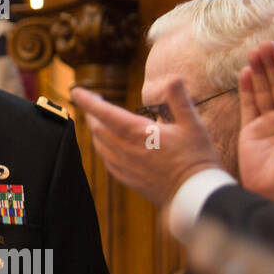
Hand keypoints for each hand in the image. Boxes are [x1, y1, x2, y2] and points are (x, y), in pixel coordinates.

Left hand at [71, 80, 220, 208]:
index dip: (88, 101)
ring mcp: (124, 166)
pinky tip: (108, 145)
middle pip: (97, 128)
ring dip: (95, 130)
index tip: (76, 91)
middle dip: (91, 112)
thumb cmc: (197, 159)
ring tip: (98, 120)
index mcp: (138, 133)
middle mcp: (126, 150)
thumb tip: (173, 78)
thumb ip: (179, 100)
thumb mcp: (193, 125)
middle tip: (94, 100)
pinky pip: (106, 160)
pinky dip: (102, 148)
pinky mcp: (127, 179)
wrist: (196, 195)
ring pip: (99, 144)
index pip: (104, 112)